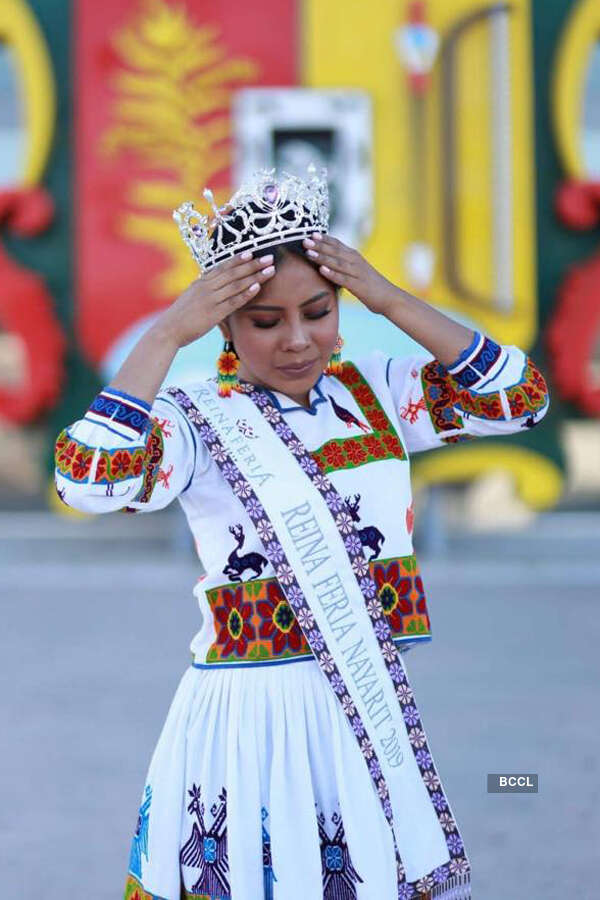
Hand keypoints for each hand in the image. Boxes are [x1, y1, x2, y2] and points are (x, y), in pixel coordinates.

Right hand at [156, 250, 275, 347]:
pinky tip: (257, 287)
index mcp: (200, 282)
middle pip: (233, 272)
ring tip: (270, 270)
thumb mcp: (190, 299)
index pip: (222, 267)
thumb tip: (210, 286)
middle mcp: (206, 287)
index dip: (238, 259)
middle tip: (269, 258)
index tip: (251, 253)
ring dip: (255, 276)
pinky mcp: (214, 313)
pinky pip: (233, 301)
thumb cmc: (179, 318)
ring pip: (236, 284)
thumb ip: (202, 292)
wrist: (168, 330)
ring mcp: (210, 299)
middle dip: (253, 264)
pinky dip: (246, 293)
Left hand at [303, 234, 398, 315]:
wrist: (391, 298)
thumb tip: (327, 263)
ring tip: (309, 253)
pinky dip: (332, 274)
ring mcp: (357, 274)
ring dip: (323, 257)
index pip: (338, 245)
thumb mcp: (357, 272)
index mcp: (355, 257)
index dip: (325, 239)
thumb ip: (344, 265)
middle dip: (319, 245)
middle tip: (304, 241)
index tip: (311, 234)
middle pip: (335, 251)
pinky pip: (343, 279)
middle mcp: (356, 262)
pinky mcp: (359, 286)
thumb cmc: (372, 286)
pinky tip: (322, 270)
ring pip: (338, 263)